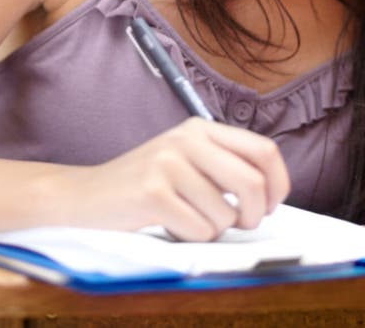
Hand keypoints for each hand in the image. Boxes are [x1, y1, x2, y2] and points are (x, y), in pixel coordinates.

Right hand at [57, 118, 289, 240]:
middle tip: (242, 223)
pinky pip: (198, 229)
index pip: (264, 150)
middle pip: (252, 182)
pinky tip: (169, 223)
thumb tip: (271, 190)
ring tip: (188, 217)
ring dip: (213, 229)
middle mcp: (187, 139)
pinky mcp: (152, 192)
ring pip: (225, 214)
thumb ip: (223, 164)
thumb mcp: (185, 158)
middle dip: (255, 214)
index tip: (272, 204)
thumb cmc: (144, 183)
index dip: (279, 183)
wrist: (85, 195)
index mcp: (201, 128)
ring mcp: (168, 163)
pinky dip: (191, 237)